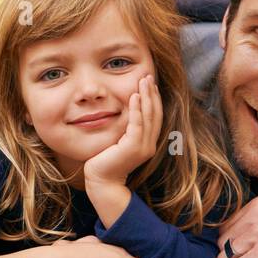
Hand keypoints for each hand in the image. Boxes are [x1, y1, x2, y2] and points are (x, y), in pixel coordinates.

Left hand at [83, 74, 161, 189]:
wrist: (102, 182)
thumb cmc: (105, 162)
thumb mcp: (118, 143)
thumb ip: (124, 130)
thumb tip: (122, 115)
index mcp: (147, 143)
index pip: (154, 117)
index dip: (154, 99)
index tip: (150, 83)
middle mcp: (149, 144)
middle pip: (155, 113)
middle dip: (152, 93)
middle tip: (148, 76)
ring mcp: (143, 146)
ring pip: (148, 116)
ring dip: (146, 96)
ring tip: (143, 80)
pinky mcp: (132, 147)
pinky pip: (137, 123)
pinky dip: (136, 109)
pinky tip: (134, 96)